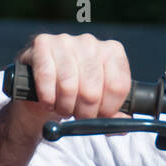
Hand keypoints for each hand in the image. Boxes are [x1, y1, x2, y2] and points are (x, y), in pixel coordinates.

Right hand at [16, 33, 131, 121]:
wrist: (46, 84)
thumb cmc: (78, 92)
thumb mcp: (100, 102)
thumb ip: (115, 115)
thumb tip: (123, 125)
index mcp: (112, 52)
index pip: (118, 86)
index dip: (108, 109)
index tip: (100, 116)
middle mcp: (90, 42)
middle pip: (92, 90)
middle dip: (85, 112)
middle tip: (80, 116)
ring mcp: (66, 40)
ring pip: (68, 86)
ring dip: (64, 107)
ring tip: (64, 108)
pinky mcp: (42, 43)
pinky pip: (46, 77)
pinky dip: (47, 97)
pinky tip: (49, 101)